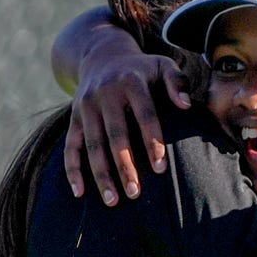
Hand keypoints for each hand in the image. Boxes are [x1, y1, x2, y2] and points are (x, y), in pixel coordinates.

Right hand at [64, 21, 192, 205]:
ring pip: (92, 144)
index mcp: (131, 81)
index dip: (152, 141)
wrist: (102, 55)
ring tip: (113, 201)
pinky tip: (79, 193)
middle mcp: (105, 93)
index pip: (144, 114)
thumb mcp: (163, 65)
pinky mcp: (73, 117)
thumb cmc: (142, 69)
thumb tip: (186, 106)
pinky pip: (70, 146)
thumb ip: (177, 83)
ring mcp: (86, 106)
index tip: (161, 169)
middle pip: (115, 134)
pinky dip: (72, 170)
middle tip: (135, 193)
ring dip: (101, 174)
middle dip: (125, 165)